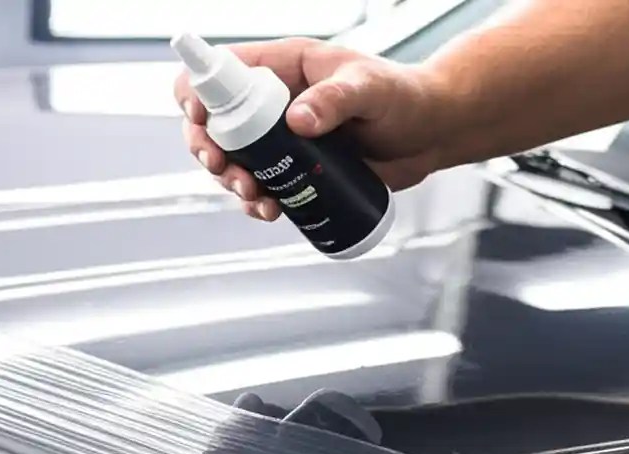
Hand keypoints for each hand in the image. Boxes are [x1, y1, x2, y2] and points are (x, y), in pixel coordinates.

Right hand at [174, 37, 446, 221]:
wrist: (431, 132)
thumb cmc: (404, 96)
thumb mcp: (371, 89)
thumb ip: (336, 100)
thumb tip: (296, 121)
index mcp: (282, 68)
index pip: (221, 71)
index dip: (197, 92)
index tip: (200, 118)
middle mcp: (274, 102)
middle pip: (215, 123)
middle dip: (209, 150)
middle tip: (224, 170)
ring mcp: (282, 139)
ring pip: (234, 161)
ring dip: (233, 183)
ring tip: (256, 197)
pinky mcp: (296, 170)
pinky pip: (262, 187)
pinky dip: (257, 202)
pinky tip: (270, 211)